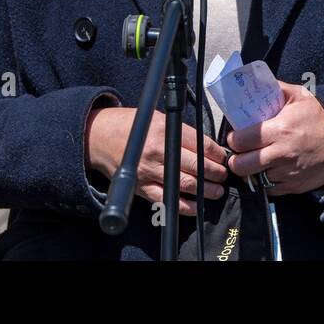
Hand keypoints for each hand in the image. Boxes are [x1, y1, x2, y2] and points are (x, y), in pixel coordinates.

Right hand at [86, 107, 228, 215]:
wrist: (99, 137)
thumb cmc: (130, 125)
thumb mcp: (158, 118)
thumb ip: (180, 131)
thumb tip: (206, 146)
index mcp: (164, 130)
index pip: (199, 143)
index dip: (216, 153)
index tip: (224, 158)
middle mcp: (158, 151)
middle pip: (196, 165)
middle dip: (216, 172)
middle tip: (224, 175)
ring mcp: (149, 171)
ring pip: (185, 184)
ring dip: (206, 190)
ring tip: (217, 191)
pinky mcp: (141, 187)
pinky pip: (167, 200)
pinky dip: (185, 206)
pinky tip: (197, 205)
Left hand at [224, 81, 323, 195]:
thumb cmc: (319, 119)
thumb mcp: (301, 97)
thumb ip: (277, 88)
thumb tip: (256, 82)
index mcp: (280, 130)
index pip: (241, 140)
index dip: (234, 139)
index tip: (237, 136)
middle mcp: (281, 154)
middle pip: (240, 165)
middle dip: (236, 159)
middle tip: (240, 153)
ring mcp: (286, 173)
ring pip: (253, 179)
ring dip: (250, 172)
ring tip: (253, 162)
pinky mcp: (293, 187)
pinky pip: (268, 190)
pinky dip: (265, 182)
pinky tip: (269, 170)